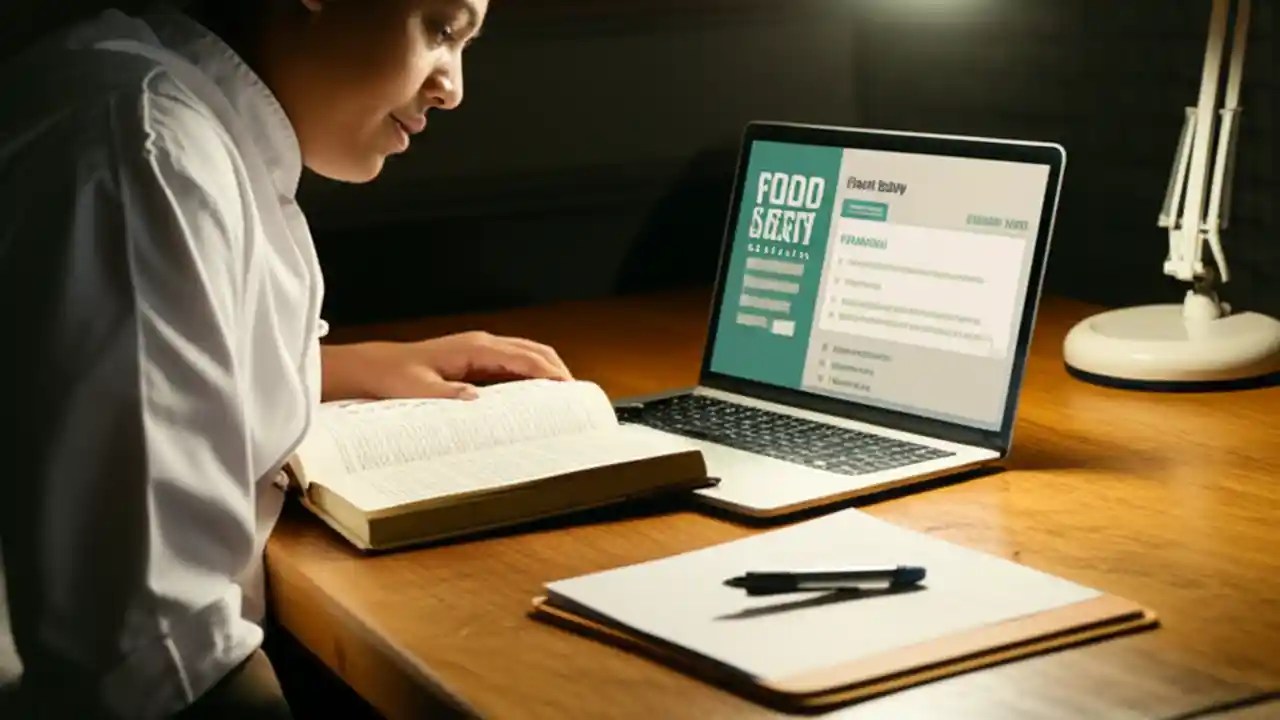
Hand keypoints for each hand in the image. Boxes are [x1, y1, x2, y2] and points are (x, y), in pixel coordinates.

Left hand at [320, 331, 572, 400]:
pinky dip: (532, 373)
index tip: (568, 387)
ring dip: (548, 369)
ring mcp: (481, 348)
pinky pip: (514, 362)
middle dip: (557, 369)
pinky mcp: (477, 357)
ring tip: (564, 395)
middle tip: (575, 394)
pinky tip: (537, 392)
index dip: (548, 371)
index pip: (523, 357)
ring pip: (527, 353)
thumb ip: (447, 394)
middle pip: (533, 350)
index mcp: (474, 348)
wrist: (378, 367)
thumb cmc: (397, 375)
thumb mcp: (419, 389)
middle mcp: (482, 343)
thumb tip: (476, 399)